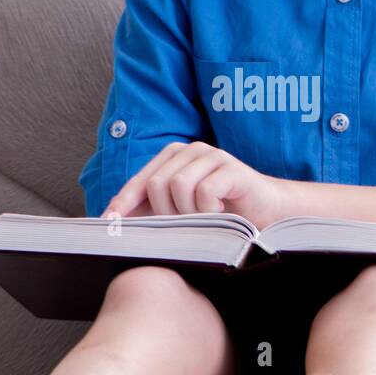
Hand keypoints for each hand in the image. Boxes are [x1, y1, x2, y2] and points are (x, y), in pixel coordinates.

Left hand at [101, 141, 289, 230]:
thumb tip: (113, 221)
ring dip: (189, 213)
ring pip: (178, 187)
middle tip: (187, 224)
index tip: (108, 223)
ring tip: (205, 219)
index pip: (139, 181)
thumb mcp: (181, 212)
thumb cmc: (220, 213)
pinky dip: (208, 211)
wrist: (267, 212)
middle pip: (156, 184)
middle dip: (166, 213)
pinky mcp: (231, 167)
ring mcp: (211, 155)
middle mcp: (189, 150)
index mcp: (172, 157)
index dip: (123, 202)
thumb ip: (151, 212)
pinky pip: (204, 192)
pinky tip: (220, 215)